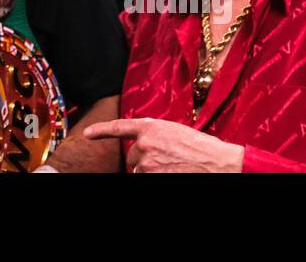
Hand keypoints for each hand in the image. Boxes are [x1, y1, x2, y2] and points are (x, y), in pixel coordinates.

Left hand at [83, 118, 244, 172]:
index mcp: (151, 127)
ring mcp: (147, 163)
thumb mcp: (175, 132)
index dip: (101, 131)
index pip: (119, 128)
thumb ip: (155, 135)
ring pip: (139, 171)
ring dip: (151, 172)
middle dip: (144, 161)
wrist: (218, 163)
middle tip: (167, 161)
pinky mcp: (152, 176)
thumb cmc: (201, 148)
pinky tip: (171, 173)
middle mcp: (144, 144)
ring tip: (173, 167)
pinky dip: (154, 177)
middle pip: (132, 157)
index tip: (87, 134)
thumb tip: (142, 144)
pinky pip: (144, 178)